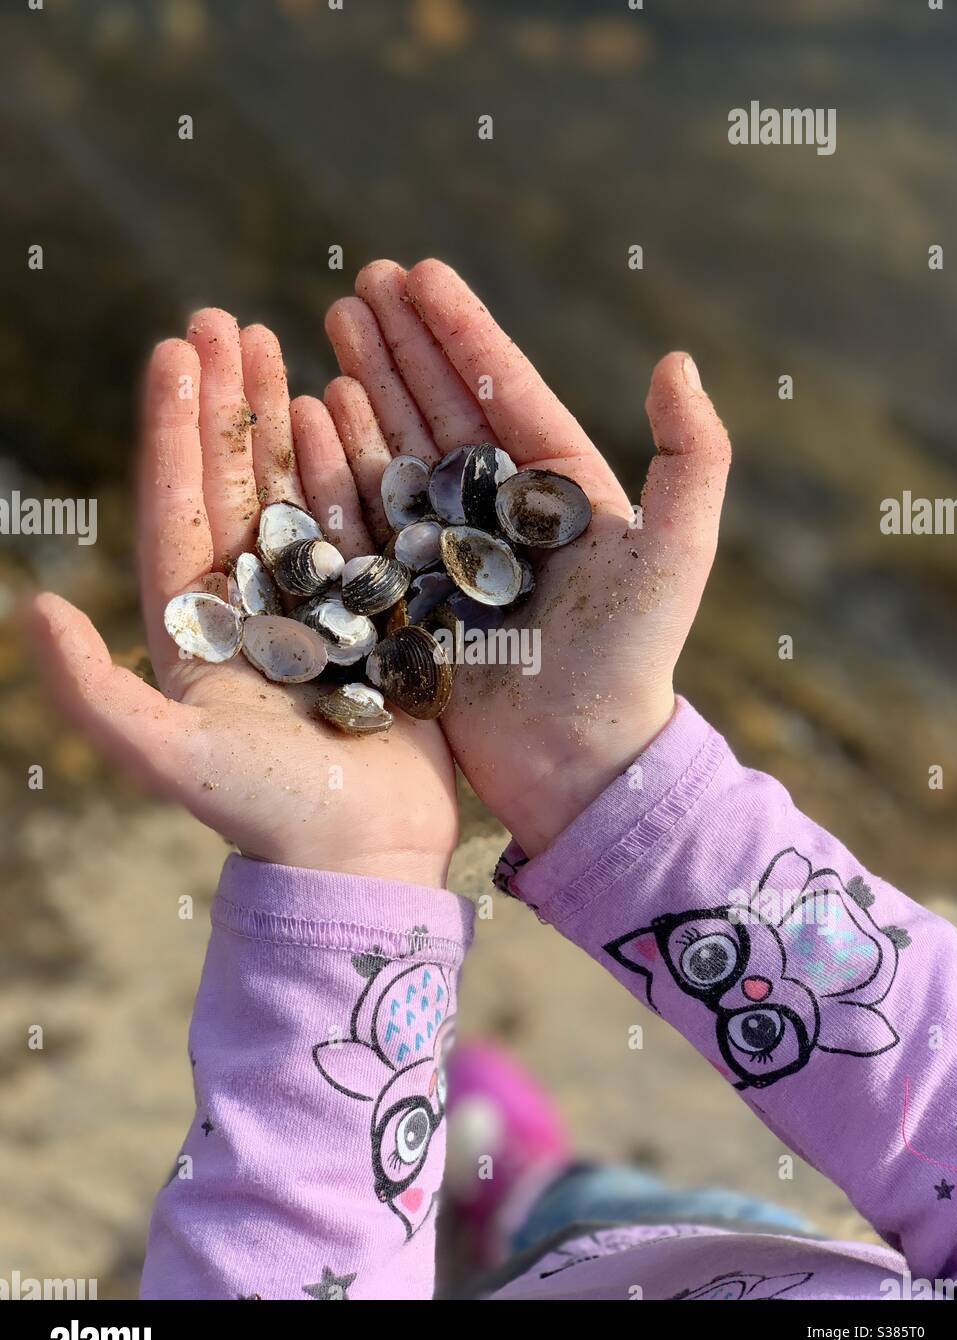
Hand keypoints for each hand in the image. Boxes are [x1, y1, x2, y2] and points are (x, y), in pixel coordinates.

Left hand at [29, 311, 457, 887]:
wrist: (364, 858)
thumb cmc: (267, 814)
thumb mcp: (167, 757)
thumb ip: (95, 691)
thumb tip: (36, 609)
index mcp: (197, 626)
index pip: (177, 506)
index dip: (174, 428)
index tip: (176, 349)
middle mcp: (250, 605)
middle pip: (232, 483)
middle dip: (225, 402)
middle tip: (226, 319)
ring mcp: (315, 604)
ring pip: (293, 491)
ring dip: (283, 419)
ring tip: (283, 343)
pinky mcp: (375, 614)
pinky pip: (361, 524)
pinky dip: (351, 467)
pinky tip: (345, 413)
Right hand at [323, 260, 730, 857]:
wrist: (578, 760)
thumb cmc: (633, 657)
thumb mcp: (678, 552)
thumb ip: (692, 457)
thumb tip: (676, 361)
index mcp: (559, 489)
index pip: (502, 389)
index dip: (460, 329)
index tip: (420, 271)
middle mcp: (499, 512)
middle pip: (442, 407)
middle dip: (401, 343)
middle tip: (359, 282)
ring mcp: (450, 551)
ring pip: (399, 450)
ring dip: (365, 386)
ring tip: (327, 328)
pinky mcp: (409, 595)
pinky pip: (369, 517)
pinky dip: (340, 464)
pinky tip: (313, 413)